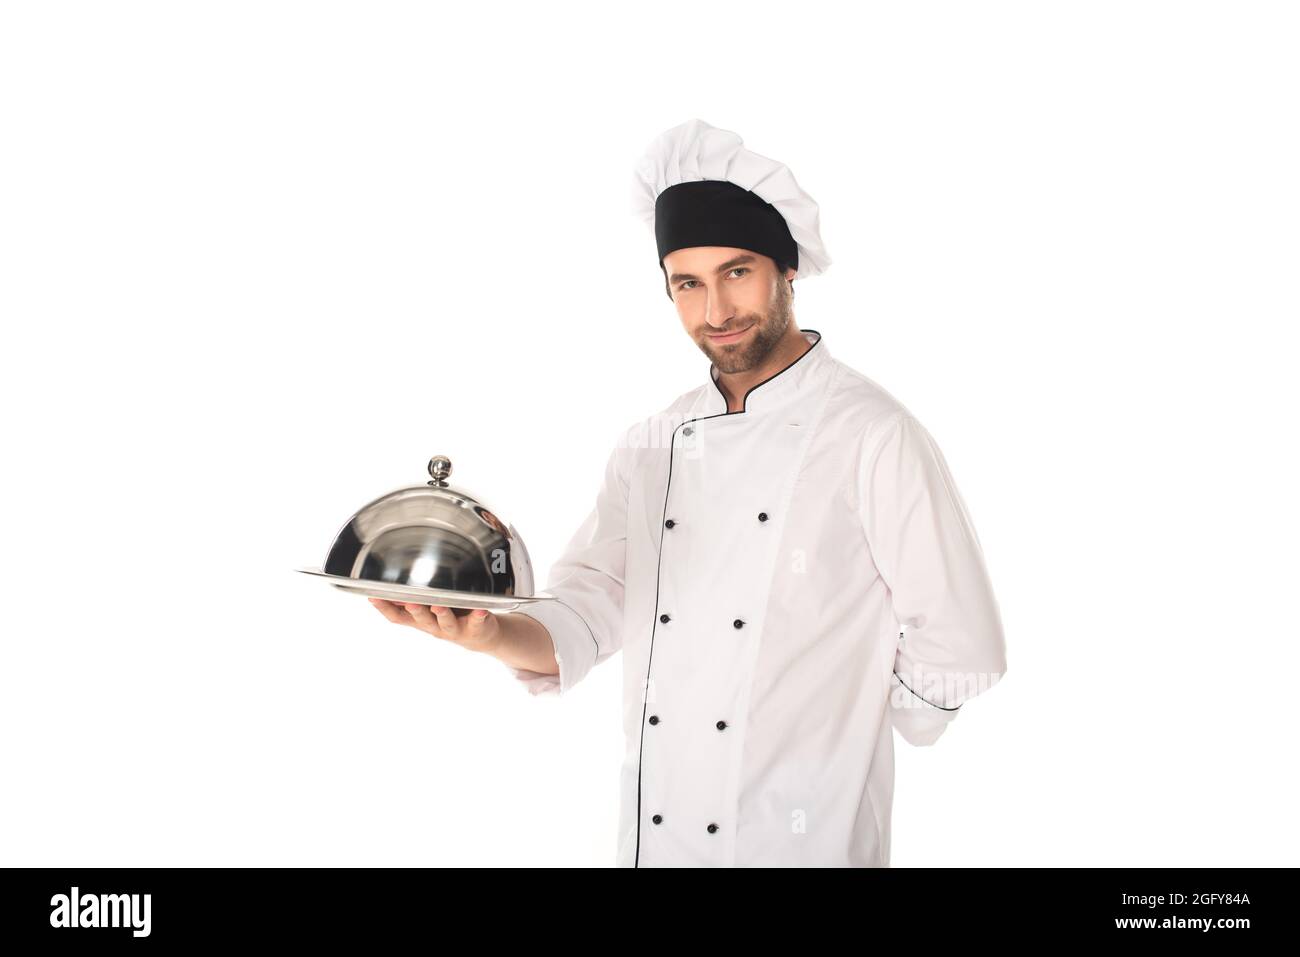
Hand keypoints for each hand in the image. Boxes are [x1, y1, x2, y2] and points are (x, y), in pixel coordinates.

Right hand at [368, 598, 501, 653]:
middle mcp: (435, 626)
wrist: (480, 637)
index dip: (385, 608)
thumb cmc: (449, 618)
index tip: (373, 596)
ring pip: (446, 622)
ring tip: (438, 606)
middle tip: (410, 601)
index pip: (398, 617)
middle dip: (415, 610)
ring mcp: (455, 629)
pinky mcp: (476, 627)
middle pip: (422, 619)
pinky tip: (480, 609)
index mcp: (421, 621)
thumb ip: (410, 600)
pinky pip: (477, 621)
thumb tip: (386, 585)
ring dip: (442, 613)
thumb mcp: (427, 613)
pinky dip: (478, 615)